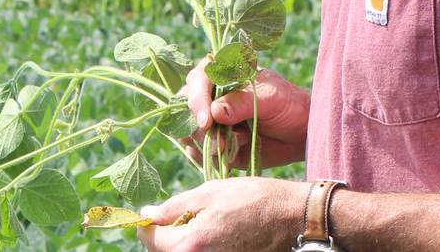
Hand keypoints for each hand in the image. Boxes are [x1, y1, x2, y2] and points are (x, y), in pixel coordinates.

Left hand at [137, 177, 307, 250]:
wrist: (292, 218)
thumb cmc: (253, 200)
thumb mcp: (209, 193)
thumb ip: (173, 206)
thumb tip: (146, 214)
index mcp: (191, 244)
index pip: (150, 239)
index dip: (148, 223)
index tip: (154, 212)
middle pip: (164, 250)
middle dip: (165, 233)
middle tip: (183, 214)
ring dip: (182, 240)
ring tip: (203, 222)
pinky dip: (199, 246)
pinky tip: (214, 233)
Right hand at [183, 59, 309, 168]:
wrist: (300, 134)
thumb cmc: (288, 106)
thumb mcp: (270, 98)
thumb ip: (242, 102)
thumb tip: (214, 111)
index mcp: (221, 74)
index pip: (197, 80)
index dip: (197, 100)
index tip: (207, 122)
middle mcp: (210, 96)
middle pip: (184, 107)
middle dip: (198, 128)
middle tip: (220, 144)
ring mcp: (210, 122)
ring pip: (188, 132)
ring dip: (206, 144)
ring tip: (237, 146)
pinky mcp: (213, 144)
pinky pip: (198, 153)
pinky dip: (210, 158)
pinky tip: (232, 156)